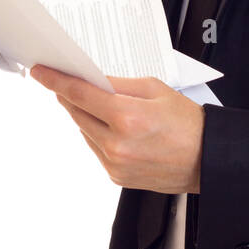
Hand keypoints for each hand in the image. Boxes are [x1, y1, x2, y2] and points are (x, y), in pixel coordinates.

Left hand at [29, 66, 203, 194]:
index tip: (42, 72)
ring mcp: (115, 163)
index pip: (80, 94)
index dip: (56, 81)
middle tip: (68, 82)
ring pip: (84, 131)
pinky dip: (97, 134)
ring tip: (101, 105)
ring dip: (86, 116)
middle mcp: (117, 144)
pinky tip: (112, 127)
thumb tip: (91, 80)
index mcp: (127, 117)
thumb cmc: (188, 123)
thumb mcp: (155, 89)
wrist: (207, 158)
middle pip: (77, 113)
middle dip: (71, 96)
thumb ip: (118, 84)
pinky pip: (96, 148)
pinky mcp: (116, 176)